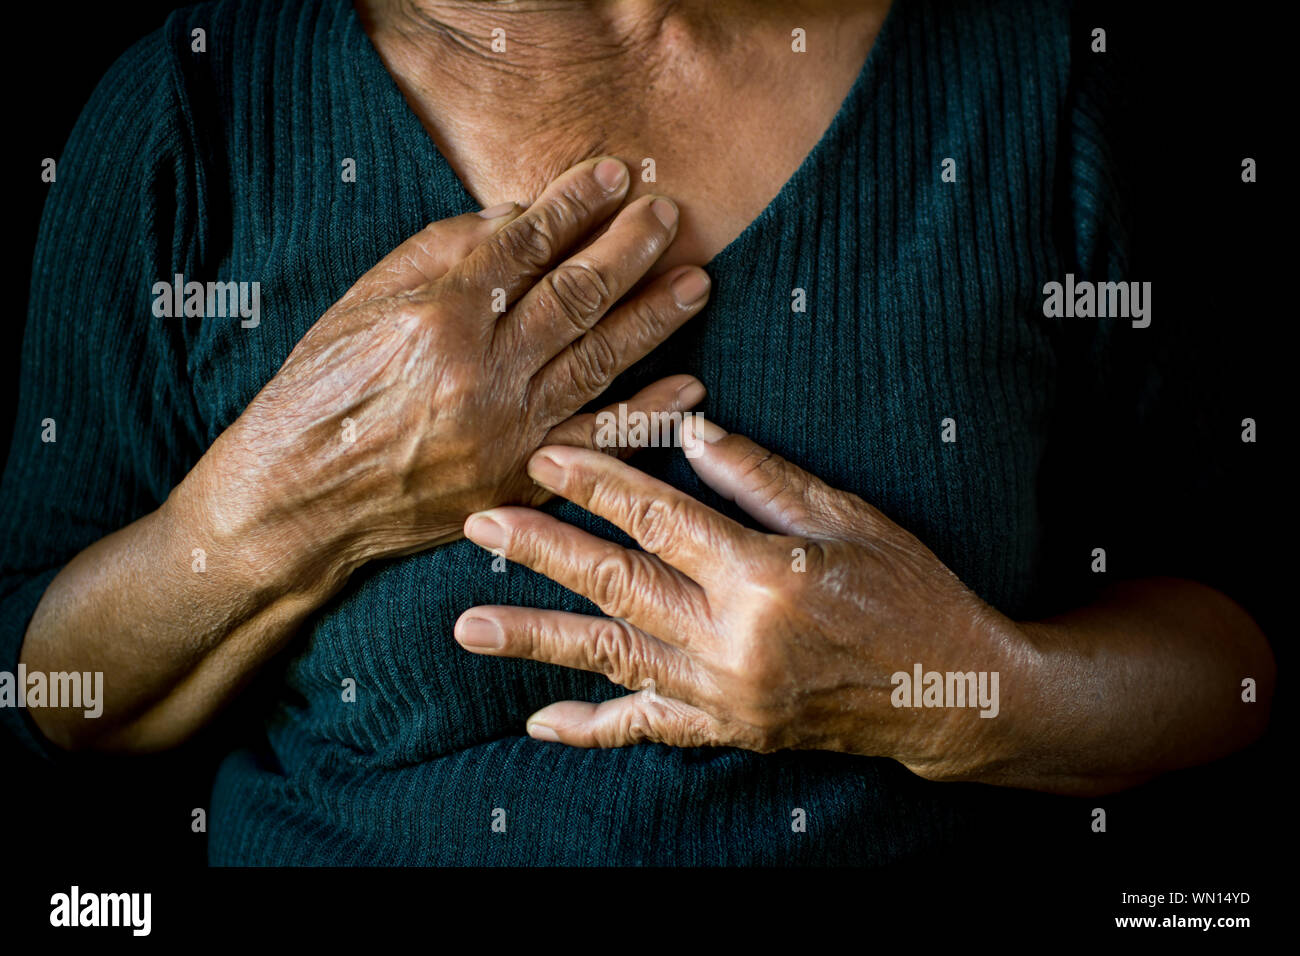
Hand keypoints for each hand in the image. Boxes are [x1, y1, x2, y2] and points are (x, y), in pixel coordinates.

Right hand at [185, 157, 711, 587]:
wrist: (299, 502)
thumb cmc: (320, 393)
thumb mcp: (360, 304)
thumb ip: (439, 255)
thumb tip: (514, 218)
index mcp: (438, 314)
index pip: (526, 243)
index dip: (576, 204)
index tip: (615, 175)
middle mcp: (481, 368)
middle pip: (577, 295)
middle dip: (631, 249)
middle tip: (670, 216)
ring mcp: (506, 426)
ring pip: (600, 360)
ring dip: (655, 319)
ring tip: (697, 282)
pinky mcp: (517, 475)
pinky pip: (597, 441)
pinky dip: (646, 414)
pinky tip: (689, 386)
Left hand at [454, 417, 1026, 781]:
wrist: (951, 694)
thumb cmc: (910, 592)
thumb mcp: (848, 520)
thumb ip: (762, 478)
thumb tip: (688, 427)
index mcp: (763, 577)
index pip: (659, 517)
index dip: (597, 481)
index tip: (544, 455)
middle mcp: (732, 641)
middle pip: (617, 583)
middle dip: (540, 551)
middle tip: (478, 524)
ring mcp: (725, 695)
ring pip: (612, 657)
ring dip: (537, 637)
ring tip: (467, 625)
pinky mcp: (729, 729)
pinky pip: (647, 728)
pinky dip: (592, 726)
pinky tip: (539, 721)